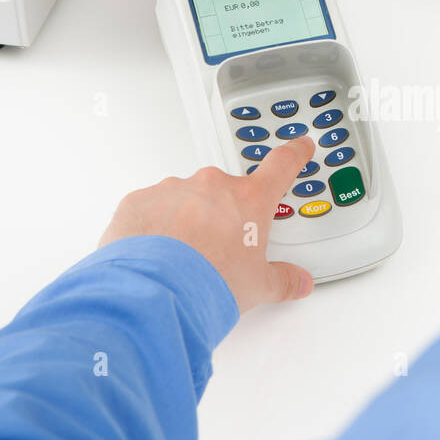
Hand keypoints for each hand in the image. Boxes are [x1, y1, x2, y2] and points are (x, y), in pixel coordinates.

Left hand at [100, 136, 315, 311]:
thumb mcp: (259, 286)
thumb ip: (283, 279)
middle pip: (227, 192)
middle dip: (225, 215)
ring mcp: (174, 189)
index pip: (281, 166)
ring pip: (187, 199)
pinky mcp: (140, 201)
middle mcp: (212, 186)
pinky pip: (153, 208)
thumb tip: (298, 282)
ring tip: (186, 257)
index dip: (293, 154)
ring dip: (189, 220)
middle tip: (222, 248)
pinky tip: (158, 254)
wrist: (155, 291)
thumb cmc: (209, 281)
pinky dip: (156, 226)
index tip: (299, 147)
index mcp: (249, 200)